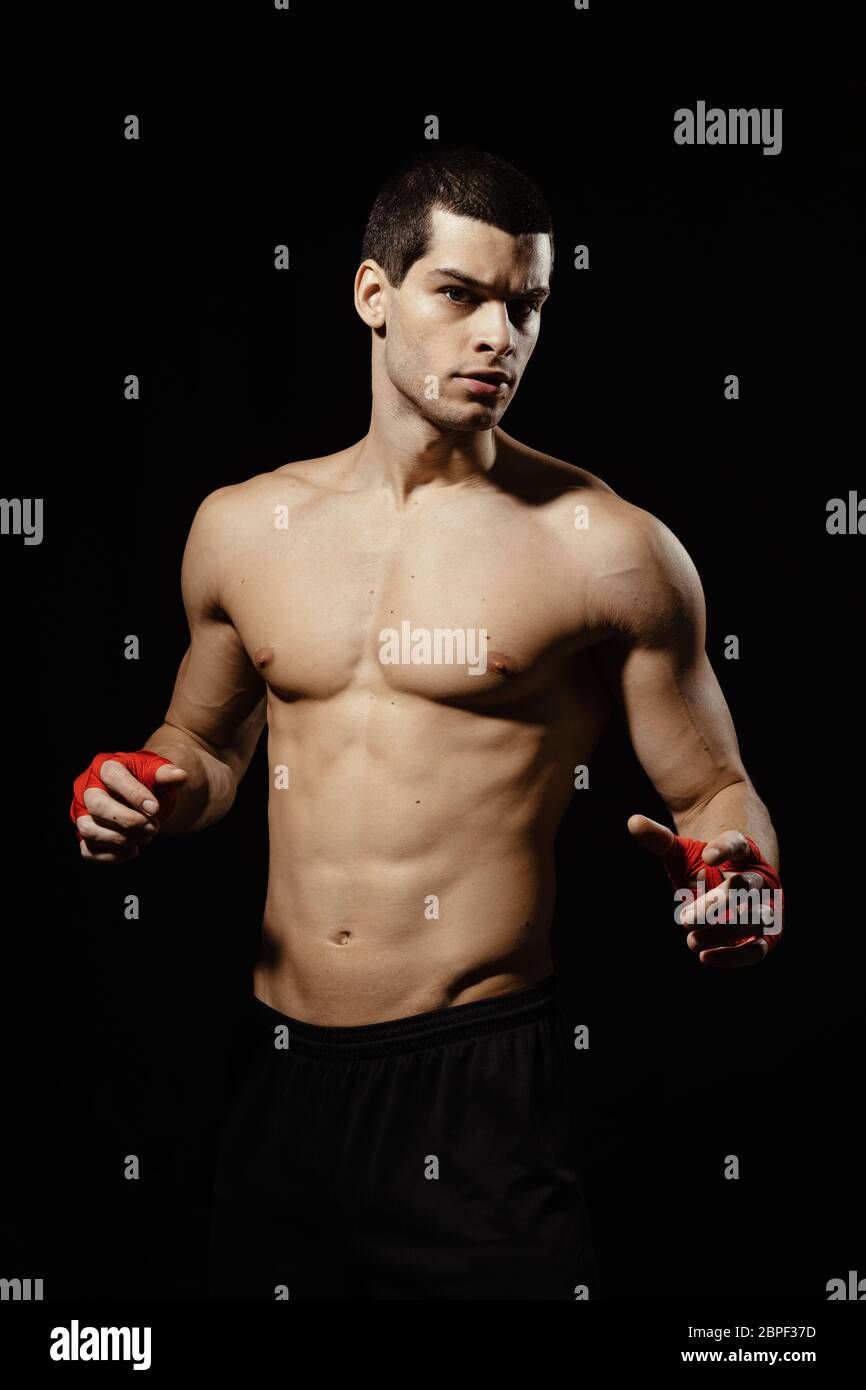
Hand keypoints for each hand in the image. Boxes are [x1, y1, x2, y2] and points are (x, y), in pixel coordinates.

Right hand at [71, 750, 187, 863]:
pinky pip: (88, 851)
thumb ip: (167, 773)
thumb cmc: (146, 779)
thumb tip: (180, 775)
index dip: (134, 794)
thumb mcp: (157, 772)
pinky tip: (133, 850)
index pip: (113, 776)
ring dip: (120, 839)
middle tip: (153, 827)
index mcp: (105, 766)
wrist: (141, 794)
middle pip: (97, 805)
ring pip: (89, 829)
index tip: (154, 809)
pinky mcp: (84, 834)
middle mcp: (87, 788)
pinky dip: (112, 855)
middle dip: (128, 820)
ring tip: (146, 838)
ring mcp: (82, 812)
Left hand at [627, 813, 782, 967]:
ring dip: (724, 931)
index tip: (707, 857)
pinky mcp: (767, 932)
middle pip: (745, 886)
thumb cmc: (704, 866)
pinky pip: (759, 947)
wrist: (732, 880)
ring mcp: (768, 904)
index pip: (737, 844)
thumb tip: (634, 822)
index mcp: (742, 851)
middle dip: (715, 903)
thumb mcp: (682, 851)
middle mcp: (759, 876)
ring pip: (756, 917)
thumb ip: (661, 839)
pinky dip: (736, 955)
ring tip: (692, 939)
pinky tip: (706, 957)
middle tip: (684, 918)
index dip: (724, 849)